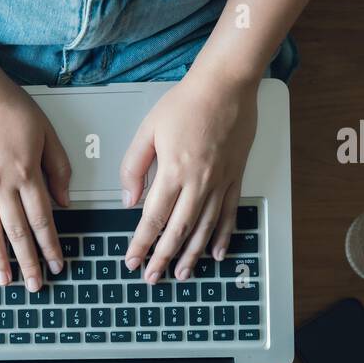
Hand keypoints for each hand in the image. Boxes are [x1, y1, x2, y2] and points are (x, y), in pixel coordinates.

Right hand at [0, 68, 69, 290]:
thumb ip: (57, 168)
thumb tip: (64, 202)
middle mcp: (1, 184)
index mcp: (26, 173)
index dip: (51, 245)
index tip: (57, 263)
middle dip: (28, 262)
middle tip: (35, 284)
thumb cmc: (8, 104)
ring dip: (0, 260)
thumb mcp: (45, 132)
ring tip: (5, 280)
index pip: (42, 219)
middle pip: (18, 232)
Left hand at [120, 71, 258, 283]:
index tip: (132, 259)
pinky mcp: (235, 177)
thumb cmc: (186, 102)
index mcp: (173, 171)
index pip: (152, 219)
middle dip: (163, 258)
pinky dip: (222, 236)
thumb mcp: (147, 130)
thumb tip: (128, 200)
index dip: (141, 243)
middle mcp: (199, 182)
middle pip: (178, 231)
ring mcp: (220, 182)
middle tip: (153, 277)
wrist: (226, 85)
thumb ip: (133, 167)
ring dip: (191, 255)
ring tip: (182, 274)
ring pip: (205, 228)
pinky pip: (229, 214)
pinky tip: (216, 253)